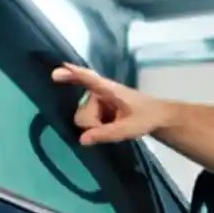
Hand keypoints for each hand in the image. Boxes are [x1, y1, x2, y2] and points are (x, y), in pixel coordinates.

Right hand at [51, 63, 168, 145]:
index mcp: (109, 90)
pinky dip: (96, 127)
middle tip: (113, 128)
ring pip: (83, 121)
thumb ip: (107, 133)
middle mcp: (98, 93)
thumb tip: (82, 139)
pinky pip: (88, 122)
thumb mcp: (129, 128)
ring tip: (114, 126)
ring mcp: (97, 102)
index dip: (72, 76)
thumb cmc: (146, 117)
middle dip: (92, 126)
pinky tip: (108, 126)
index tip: (56, 73)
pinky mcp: (97, 109)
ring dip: (96, 128)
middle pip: (81, 114)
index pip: (88, 80)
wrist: (157, 118)